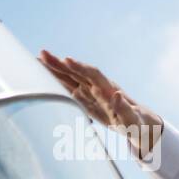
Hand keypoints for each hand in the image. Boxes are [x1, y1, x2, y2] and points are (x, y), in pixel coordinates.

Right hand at [37, 50, 163, 160]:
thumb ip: (125, 110)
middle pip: (78, 72)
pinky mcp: (87, 100)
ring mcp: (92, 93)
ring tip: (37, 59)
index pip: (94, 75)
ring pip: (71, 78)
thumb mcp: (134, 121)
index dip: (80, 67)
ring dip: (55, 70)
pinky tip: (44, 76)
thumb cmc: (139, 124)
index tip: (66, 60)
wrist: (141, 125)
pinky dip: (57, 82)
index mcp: (111, 91)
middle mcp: (100, 88)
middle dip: (61, 64)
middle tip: (42, 53)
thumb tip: (116, 95)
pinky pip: (70, 88)